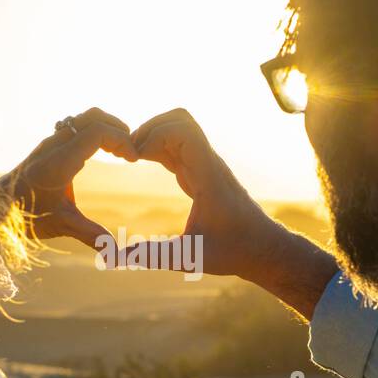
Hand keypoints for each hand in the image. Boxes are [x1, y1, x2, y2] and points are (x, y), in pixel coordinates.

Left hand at [0, 107, 134, 249]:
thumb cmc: (26, 217)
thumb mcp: (60, 225)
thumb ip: (90, 234)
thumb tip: (116, 253)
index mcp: (59, 162)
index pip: (96, 132)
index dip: (121, 140)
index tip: (132, 160)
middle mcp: (54, 146)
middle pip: (92, 117)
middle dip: (117, 128)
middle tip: (129, 151)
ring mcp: (50, 143)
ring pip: (84, 119)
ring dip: (106, 128)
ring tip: (119, 151)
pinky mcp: (48, 146)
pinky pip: (76, 127)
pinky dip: (94, 132)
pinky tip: (103, 153)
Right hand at [121, 108, 338, 318]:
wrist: (262, 248)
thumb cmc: (233, 252)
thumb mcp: (191, 258)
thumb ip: (153, 255)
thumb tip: (114, 257)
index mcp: (209, 177)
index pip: (184, 131)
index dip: (154, 135)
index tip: (134, 158)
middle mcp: (208, 164)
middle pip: (180, 120)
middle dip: (150, 128)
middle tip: (128, 153)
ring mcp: (205, 166)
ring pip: (179, 128)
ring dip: (153, 135)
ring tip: (130, 156)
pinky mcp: (201, 172)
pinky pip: (177, 145)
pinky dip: (157, 146)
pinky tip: (140, 162)